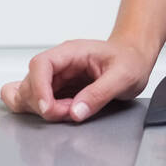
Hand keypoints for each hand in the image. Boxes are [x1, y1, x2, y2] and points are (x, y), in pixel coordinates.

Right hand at [0, 39, 155, 122]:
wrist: (136, 59)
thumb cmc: (130, 60)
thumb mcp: (124, 76)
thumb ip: (100, 93)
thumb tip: (76, 111)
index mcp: (72, 52)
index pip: (41, 65)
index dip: (38, 87)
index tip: (48, 107)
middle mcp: (60, 64)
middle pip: (31, 83)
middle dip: (46, 105)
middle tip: (71, 112)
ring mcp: (57, 78)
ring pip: (30, 95)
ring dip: (45, 110)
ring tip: (71, 112)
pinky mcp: (58, 91)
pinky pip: (36, 101)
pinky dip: (40, 111)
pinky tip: (57, 113)